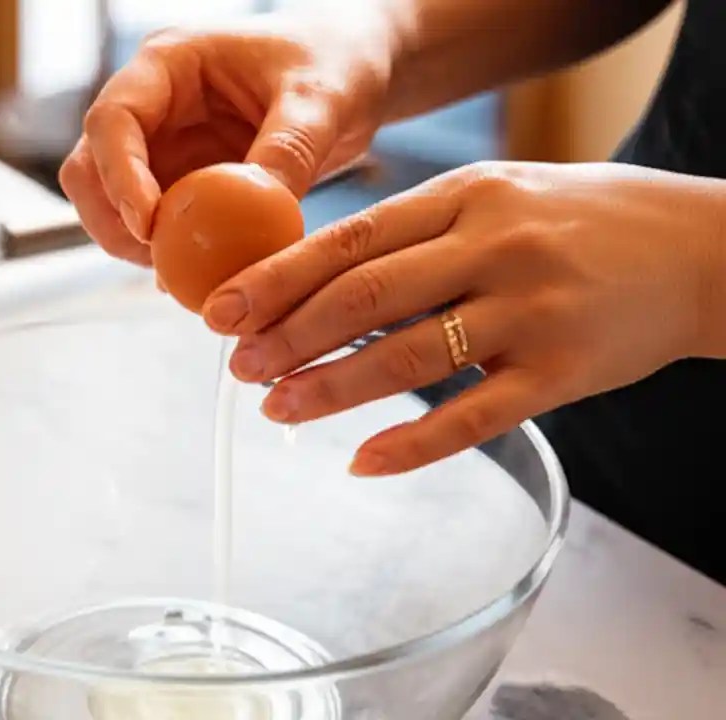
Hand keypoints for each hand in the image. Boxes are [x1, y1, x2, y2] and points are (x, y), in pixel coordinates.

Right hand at [58, 8, 397, 266]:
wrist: (354, 75)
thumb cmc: (335, 62)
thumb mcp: (321, 100)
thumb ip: (287, 151)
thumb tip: (259, 214)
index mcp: (169, 65)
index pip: (113, 120)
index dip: (118, 176)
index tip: (149, 224)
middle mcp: (151, 107)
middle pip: (90, 169)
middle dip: (113, 221)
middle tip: (161, 261)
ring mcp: (160, 150)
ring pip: (111, 208)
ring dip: (137, 248)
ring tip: (190, 273)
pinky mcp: (180, 187)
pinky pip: (156, 231)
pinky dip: (171, 259)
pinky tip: (210, 277)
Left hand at [202, 161, 725, 475]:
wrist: (704, 247)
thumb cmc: (583, 221)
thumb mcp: (498, 194)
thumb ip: (418, 229)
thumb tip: (312, 273)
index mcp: (466, 196)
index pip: (351, 239)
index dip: (277, 277)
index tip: (222, 309)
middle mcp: (493, 247)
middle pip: (366, 296)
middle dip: (289, 334)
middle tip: (239, 365)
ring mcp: (530, 310)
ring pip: (410, 357)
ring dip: (332, 388)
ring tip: (277, 407)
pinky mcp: (563, 371)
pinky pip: (474, 416)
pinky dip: (413, 444)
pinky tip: (363, 461)